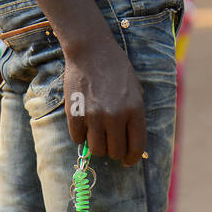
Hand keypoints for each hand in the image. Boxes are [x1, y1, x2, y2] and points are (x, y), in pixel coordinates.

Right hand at [63, 40, 145, 165]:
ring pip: (97, 149)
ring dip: (97, 144)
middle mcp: (116, 116)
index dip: (131, 158)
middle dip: (114, 150)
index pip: (136, 147)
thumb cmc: (116, 68)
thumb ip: (135, 115)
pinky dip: (80, 134)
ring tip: (96, 130)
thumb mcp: (135, 89)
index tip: (127, 161)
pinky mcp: (76, 114)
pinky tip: (83, 122)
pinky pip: (78, 139)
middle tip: (110, 141)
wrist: (91, 50)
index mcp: (135, 110)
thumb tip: (132, 141)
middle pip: (115, 152)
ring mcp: (95, 116)